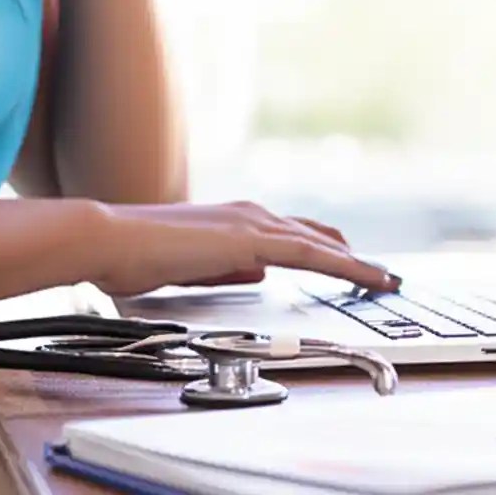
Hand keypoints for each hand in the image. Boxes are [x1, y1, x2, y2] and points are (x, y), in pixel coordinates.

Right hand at [92, 202, 397, 296]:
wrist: (110, 240)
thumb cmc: (136, 256)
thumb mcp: (194, 268)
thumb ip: (229, 269)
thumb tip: (259, 274)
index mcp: (235, 221)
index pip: (293, 237)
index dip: (326, 251)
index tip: (351, 263)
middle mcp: (251, 215)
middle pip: (315, 237)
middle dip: (351, 258)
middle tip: (381, 275)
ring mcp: (253, 224)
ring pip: (320, 245)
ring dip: (356, 264)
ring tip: (386, 280)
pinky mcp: (251, 241)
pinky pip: (309, 256)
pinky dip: (343, 266)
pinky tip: (364, 276)